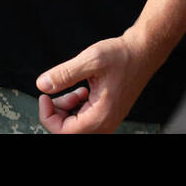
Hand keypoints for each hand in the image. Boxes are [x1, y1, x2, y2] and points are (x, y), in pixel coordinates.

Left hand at [35, 30, 160, 132]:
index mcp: (100, 116)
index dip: (47, 116)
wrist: (142, 53)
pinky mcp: (107, 112)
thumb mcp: (90, 60)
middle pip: (68, 129)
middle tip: (57, 89)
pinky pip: (85, 118)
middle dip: (57, 111)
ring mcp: (107, 119)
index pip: (63, 132)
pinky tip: (82, 90)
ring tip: (73, 88)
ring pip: (76, 124)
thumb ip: (64, 74)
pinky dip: (77, 106)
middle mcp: (105, 123)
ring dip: (67, 107)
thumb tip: (43, 85)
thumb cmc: (122, 56)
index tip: (45, 96)